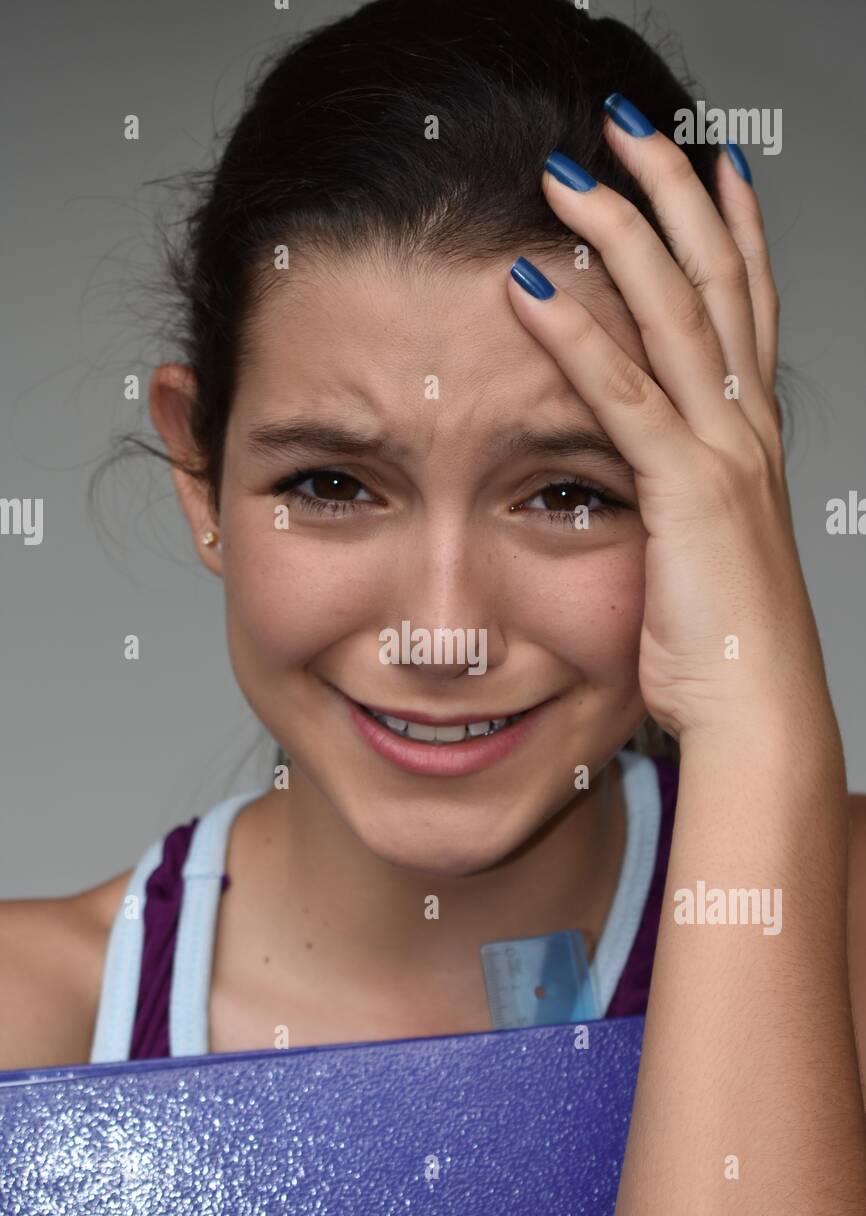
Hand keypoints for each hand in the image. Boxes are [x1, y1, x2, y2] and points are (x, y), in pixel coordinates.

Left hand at [507, 108, 830, 741]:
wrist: (759, 710)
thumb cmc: (726, 652)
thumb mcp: (700, 555)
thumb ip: (675, 504)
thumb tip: (639, 490)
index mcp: (749, 442)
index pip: (745, 308)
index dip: (728, 231)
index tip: (704, 169)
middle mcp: (747, 429)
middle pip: (717, 281)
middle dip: (675, 194)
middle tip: (632, 127)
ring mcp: (723, 453)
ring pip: (677, 313)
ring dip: (624, 231)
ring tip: (572, 170)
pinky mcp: (687, 491)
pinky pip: (624, 394)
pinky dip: (575, 335)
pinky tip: (528, 285)